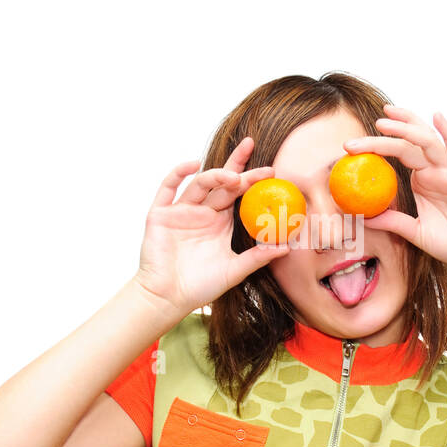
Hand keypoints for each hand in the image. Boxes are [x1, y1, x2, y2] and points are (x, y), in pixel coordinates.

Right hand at [133, 137, 290, 317]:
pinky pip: (167, 188)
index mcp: (219, 221)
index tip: (272, 172)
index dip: (252, 180)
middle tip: (251, 148)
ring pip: (199, 184)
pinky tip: (193, 165)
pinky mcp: (160, 214)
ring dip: (216, 175)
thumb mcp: (234, 270)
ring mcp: (180, 211)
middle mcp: (202, 212)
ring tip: (234, 177)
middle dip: (237, 164)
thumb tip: (287, 248)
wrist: (168, 298)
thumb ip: (257, 257)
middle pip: (221, 181)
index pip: (238, 193)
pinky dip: (177, 174)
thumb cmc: (200, 287)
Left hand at [344, 105, 446, 268]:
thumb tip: (363, 219)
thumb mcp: (415, 232)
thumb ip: (393, 222)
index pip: (398, 153)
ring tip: (384, 120)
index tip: (353, 144)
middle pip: (408, 142)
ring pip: (426, 142)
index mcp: (423, 179)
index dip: (378, 144)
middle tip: (362, 128)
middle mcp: (435, 170)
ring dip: (406, 128)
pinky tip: (437, 117)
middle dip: (386, 131)